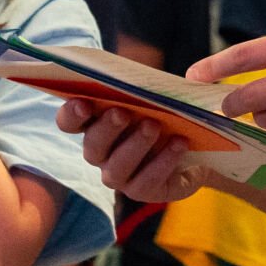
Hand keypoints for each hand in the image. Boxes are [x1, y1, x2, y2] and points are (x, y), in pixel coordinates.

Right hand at [55, 100, 210, 202]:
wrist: (197, 150)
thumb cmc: (169, 115)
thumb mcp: (161, 96)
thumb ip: (155, 87)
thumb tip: (176, 74)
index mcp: (95, 124)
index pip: (68, 122)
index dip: (71, 114)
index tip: (83, 103)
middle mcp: (101, 153)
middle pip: (92, 145)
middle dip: (106, 128)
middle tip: (122, 112)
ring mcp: (120, 176)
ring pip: (117, 167)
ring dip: (135, 145)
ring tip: (154, 126)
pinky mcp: (143, 191)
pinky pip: (147, 181)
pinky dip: (163, 161)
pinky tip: (179, 143)